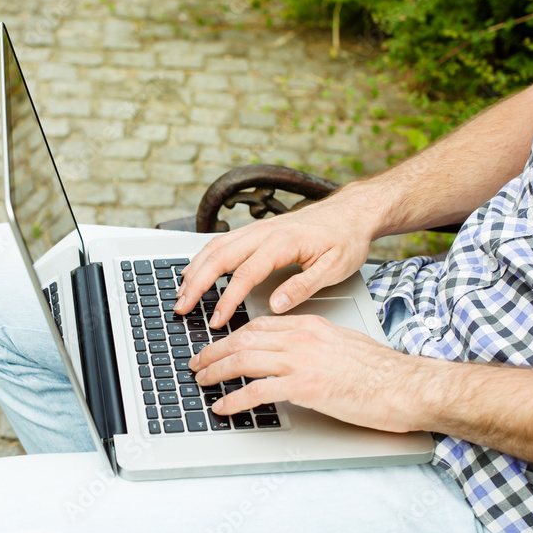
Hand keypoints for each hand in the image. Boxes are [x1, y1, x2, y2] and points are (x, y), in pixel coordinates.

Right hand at [174, 188, 379, 327]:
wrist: (352, 212)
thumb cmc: (346, 239)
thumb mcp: (335, 267)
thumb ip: (303, 286)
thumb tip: (276, 304)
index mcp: (282, 242)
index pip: (244, 274)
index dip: (226, 299)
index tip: (215, 320)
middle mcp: (265, 232)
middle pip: (220, 257)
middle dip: (196, 283)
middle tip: (181, 306)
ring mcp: (258, 229)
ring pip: (216, 247)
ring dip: (195, 270)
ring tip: (181, 292)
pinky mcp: (257, 230)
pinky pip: (223, 242)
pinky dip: (204, 257)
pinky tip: (196, 271)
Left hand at [188, 314, 424, 432]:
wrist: (405, 386)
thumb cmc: (381, 372)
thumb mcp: (341, 345)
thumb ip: (313, 346)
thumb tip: (292, 358)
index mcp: (310, 326)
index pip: (258, 325)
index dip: (231, 336)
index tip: (216, 346)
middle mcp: (301, 338)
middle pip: (243, 339)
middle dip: (214, 351)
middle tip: (197, 362)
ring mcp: (302, 361)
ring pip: (243, 360)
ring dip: (216, 371)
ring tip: (202, 381)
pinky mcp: (305, 387)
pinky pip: (257, 392)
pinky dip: (234, 399)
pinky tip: (223, 406)